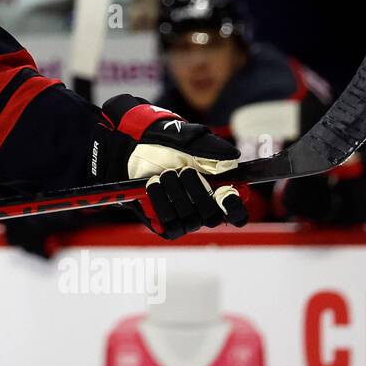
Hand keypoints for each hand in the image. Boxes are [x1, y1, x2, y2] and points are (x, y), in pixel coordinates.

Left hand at [93, 94, 247, 238]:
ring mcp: (183, 217)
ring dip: (178, 195)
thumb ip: (212, 147)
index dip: (234, 207)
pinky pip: (171, 226)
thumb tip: (234, 159)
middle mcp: (202, 207)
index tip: (224, 192)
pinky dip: (163, 204)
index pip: (236, 212)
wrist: (129, 146)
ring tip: (165, 174)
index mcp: (216, 188)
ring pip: (191, 221)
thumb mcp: (188, 139)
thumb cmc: (163, 142)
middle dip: (199, 193)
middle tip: (184, 171)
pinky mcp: (163, 223)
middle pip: (213, 217)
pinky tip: (154, 186)